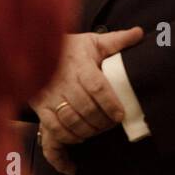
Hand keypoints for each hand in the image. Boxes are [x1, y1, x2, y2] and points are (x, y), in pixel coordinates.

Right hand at [32, 27, 144, 174]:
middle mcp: (62, 81)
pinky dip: (67, 140)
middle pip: (85, 108)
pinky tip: (79, 140)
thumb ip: (117, 40)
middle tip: (112, 124)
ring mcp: (49, 96)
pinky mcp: (40, 108)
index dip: (109, 103)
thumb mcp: (93, 42)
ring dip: (87, 131)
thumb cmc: (70, 49)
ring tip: (98, 130)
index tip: (120, 115)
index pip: (96, 87)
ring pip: (70, 122)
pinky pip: (52, 130)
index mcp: (79, 64)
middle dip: (101, 122)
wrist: (34, 49)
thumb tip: (140, 33)